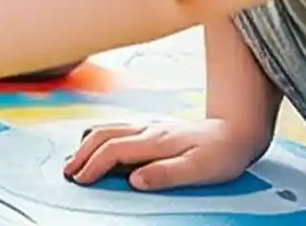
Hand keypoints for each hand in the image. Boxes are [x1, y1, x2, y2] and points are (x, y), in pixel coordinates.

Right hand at [64, 120, 261, 190]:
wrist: (237, 130)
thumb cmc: (221, 154)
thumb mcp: (199, 170)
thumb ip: (166, 174)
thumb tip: (134, 180)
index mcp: (156, 141)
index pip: (113, 149)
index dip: (93, 165)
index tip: (80, 181)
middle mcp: (149, 128)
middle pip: (104, 135)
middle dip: (82, 153)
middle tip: (68, 172)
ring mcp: (150, 124)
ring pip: (108, 126)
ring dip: (87, 142)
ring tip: (74, 159)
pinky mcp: (153, 125)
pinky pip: (118, 125)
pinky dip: (100, 134)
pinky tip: (97, 142)